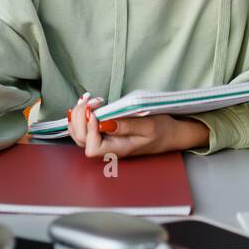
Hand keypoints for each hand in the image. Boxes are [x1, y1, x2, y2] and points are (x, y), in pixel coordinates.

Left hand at [67, 94, 206, 157]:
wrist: (169, 134)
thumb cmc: (162, 130)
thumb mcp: (149, 126)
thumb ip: (127, 126)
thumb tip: (104, 124)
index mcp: (119, 150)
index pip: (92, 147)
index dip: (89, 129)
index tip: (97, 110)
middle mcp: (108, 149)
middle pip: (81, 140)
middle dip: (81, 118)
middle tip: (93, 99)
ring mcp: (104, 142)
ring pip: (78, 134)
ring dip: (78, 115)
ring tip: (89, 99)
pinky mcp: (103, 134)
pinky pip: (84, 129)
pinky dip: (80, 116)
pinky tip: (86, 104)